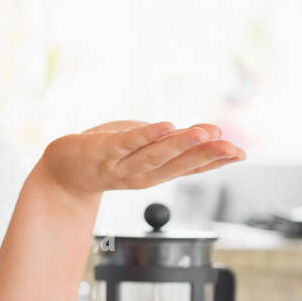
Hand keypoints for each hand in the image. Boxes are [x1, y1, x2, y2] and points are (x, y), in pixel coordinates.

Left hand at [38, 119, 246, 196]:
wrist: (61, 172)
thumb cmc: (105, 154)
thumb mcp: (141, 148)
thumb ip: (168, 143)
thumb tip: (201, 134)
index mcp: (154, 173)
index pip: (189, 168)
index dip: (215, 162)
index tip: (240, 154)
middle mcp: (140, 174)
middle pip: (177, 164)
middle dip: (205, 154)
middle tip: (231, 145)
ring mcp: (120, 164)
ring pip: (154, 155)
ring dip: (180, 144)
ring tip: (203, 133)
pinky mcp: (100, 150)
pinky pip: (125, 143)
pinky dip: (145, 136)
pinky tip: (164, 126)